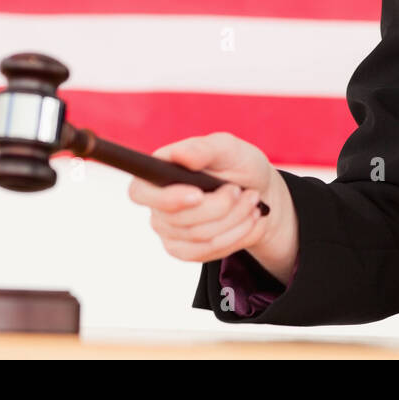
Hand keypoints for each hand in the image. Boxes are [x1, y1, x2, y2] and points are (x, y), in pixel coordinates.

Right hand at [127, 132, 297, 283]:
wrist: (259, 192)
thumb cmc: (238, 164)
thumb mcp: (228, 148)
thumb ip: (203, 149)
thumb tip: (179, 154)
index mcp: (159, 172)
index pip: (139, 192)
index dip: (166, 198)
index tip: (198, 195)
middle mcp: (157, 204)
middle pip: (179, 219)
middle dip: (220, 206)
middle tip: (240, 191)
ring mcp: (169, 230)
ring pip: (200, 236)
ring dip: (234, 218)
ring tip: (251, 200)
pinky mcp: (186, 250)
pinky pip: (209, 251)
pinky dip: (236, 234)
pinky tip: (248, 219)